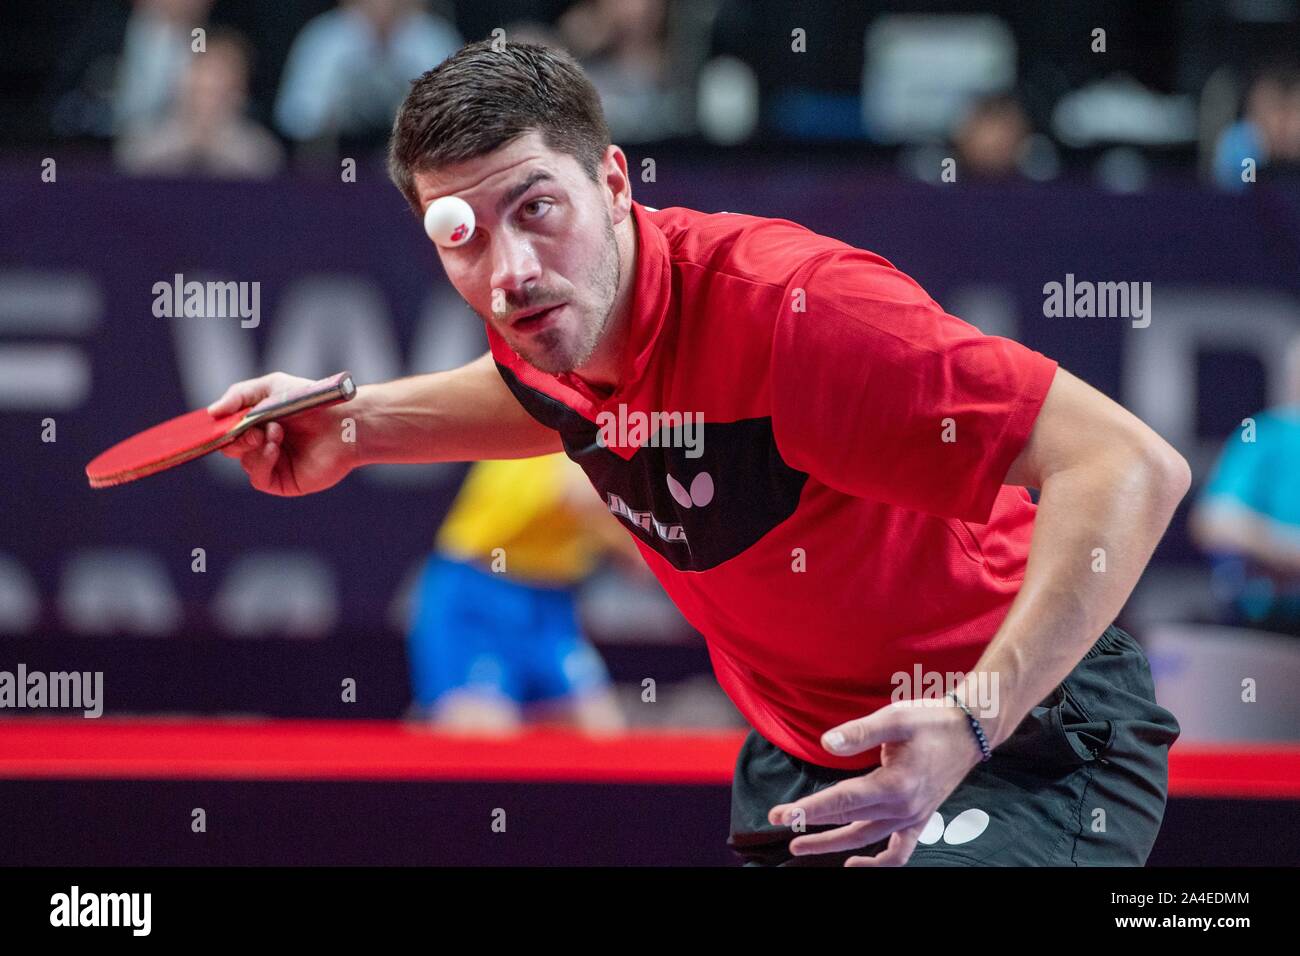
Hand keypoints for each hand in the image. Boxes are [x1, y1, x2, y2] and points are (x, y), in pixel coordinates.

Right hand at [208, 372, 360, 495]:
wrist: (344, 422)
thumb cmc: (311, 402)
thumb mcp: (272, 387)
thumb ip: (239, 396)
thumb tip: (210, 413)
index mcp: (256, 423)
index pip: (225, 430)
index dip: (212, 430)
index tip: (200, 427)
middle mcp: (262, 444)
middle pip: (229, 447)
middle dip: (234, 437)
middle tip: (251, 429)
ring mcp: (272, 464)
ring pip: (243, 461)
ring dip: (255, 446)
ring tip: (277, 431)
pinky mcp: (284, 481)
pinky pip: (258, 477)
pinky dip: (261, 461)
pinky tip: (275, 448)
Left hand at [767, 700, 985, 865]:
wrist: (969, 731)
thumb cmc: (930, 721)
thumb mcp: (894, 718)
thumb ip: (859, 732)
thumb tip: (826, 743)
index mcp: (893, 784)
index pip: (840, 801)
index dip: (807, 809)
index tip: (779, 815)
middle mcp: (902, 808)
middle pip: (847, 820)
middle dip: (811, 824)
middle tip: (779, 823)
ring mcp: (911, 817)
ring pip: (865, 839)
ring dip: (832, 845)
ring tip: (801, 846)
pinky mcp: (919, 819)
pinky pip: (898, 852)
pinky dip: (878, 863)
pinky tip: (855, 863)